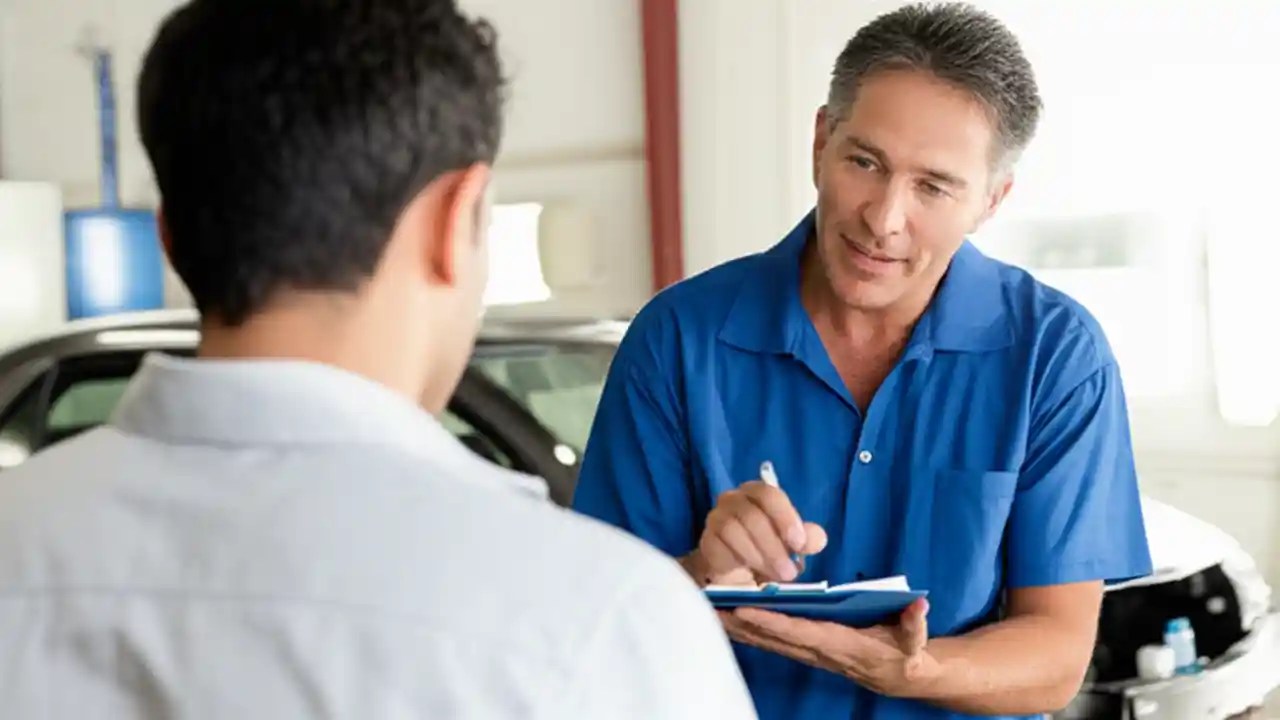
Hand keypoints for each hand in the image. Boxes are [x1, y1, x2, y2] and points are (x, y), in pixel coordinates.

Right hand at [693, 480, 826, 584]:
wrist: (737, 571)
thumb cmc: (768, 549)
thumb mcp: (793, 545)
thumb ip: (807, 539)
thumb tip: (816, 538)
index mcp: (756, 493)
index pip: (768, 494)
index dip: (785, 518)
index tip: (798, 544)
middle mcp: (732, 500)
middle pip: (751, 515)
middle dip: (774, 546)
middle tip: (789, 572)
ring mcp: (716, 519)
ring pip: (734, 530)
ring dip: (758, 556)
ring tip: (774, 576)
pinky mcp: (706, 541)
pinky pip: (719, 548)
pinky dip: (739, 561)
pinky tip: (750, 573)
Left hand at [719, 598, 939, 697]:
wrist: (904, 678)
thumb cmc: (907, 654)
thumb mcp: (916, 642)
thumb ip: (915, 626)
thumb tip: (919, 606)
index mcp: (843, 646)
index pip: (804, 632)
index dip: (775, 623)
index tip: (748, 610)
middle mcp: (821, 653)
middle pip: (777, 640)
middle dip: (744, 625)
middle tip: (713, 608)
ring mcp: (812, 655)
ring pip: (771, 643)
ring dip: (741, 630)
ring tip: (711, 612)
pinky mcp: (808, 652)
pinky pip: (775, 643)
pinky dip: (751, 633)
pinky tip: (730, 622)